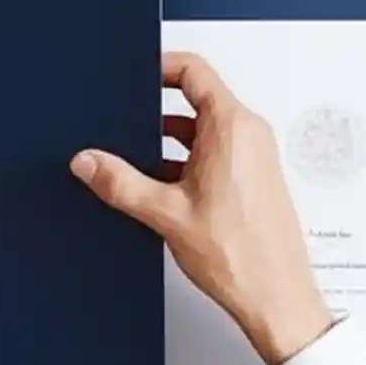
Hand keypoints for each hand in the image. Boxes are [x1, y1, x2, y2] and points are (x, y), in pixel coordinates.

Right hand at [70, 53, 330, 364]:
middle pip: (196, 98)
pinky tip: (160, 191)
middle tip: (124, 122)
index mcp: (232, 128)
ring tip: (137, 165)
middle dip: (156, 110)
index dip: (158, 65)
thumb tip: (89, 162)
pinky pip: (214, 153)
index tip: (134, 73)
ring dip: (169, 142)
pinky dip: (185, 163)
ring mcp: (254, 156)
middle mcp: (249, 135)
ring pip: (202, 130)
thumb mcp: (165, 214)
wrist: (276, 299)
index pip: (193, 70)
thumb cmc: (241, 258)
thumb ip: (120, 182)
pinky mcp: (252, 178)